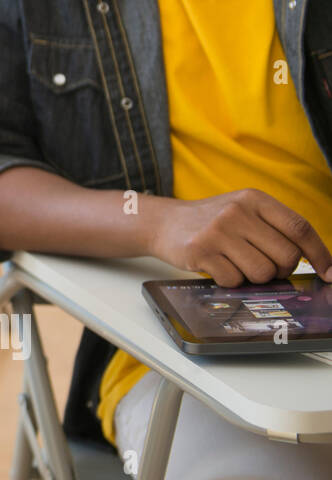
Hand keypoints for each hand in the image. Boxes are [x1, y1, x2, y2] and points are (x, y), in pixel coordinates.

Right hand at [146, 189, 331, 285]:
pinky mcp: (201, 251)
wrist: (164, 222)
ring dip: (253, 277)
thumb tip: (316, 262)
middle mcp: (237, 211)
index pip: (299, 227)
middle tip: (264, 266)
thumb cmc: (213, 222)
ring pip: (262, 272)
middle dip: (280, 269)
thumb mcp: (243, 211)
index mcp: (254, 198)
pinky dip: (230, 280)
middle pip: (285, 256)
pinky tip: (217, 266)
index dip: (320, 253)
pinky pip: (234, 280)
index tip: (329, 272)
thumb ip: (274, 228)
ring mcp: (218, 231)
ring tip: (236, 264)